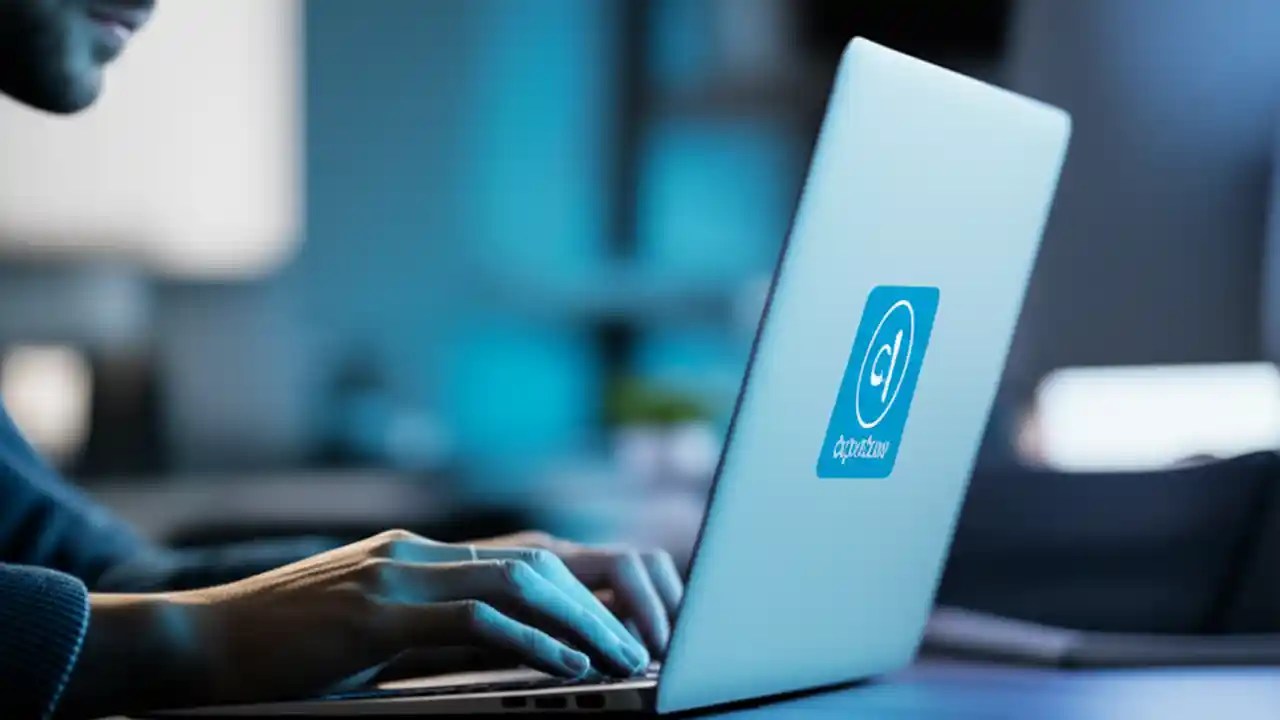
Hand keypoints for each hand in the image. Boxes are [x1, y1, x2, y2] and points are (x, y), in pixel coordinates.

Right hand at [61, 530, 649, 716]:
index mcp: (421, 556)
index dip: (586, 584)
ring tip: (622, 657)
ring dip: (581, 620)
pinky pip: (474, 619)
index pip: (526, 557)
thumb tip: (505, 649)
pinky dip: (530, 641)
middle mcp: (418, 554)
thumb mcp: (373, 630)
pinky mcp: (376, 614)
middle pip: (537, 564)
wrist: (197, 642)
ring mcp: (397, 577)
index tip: (627, 621)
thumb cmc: (284, 647)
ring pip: (518, 583)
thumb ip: (434, 627)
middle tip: (645, 644)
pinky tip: (566, 664)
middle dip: (601, 601)